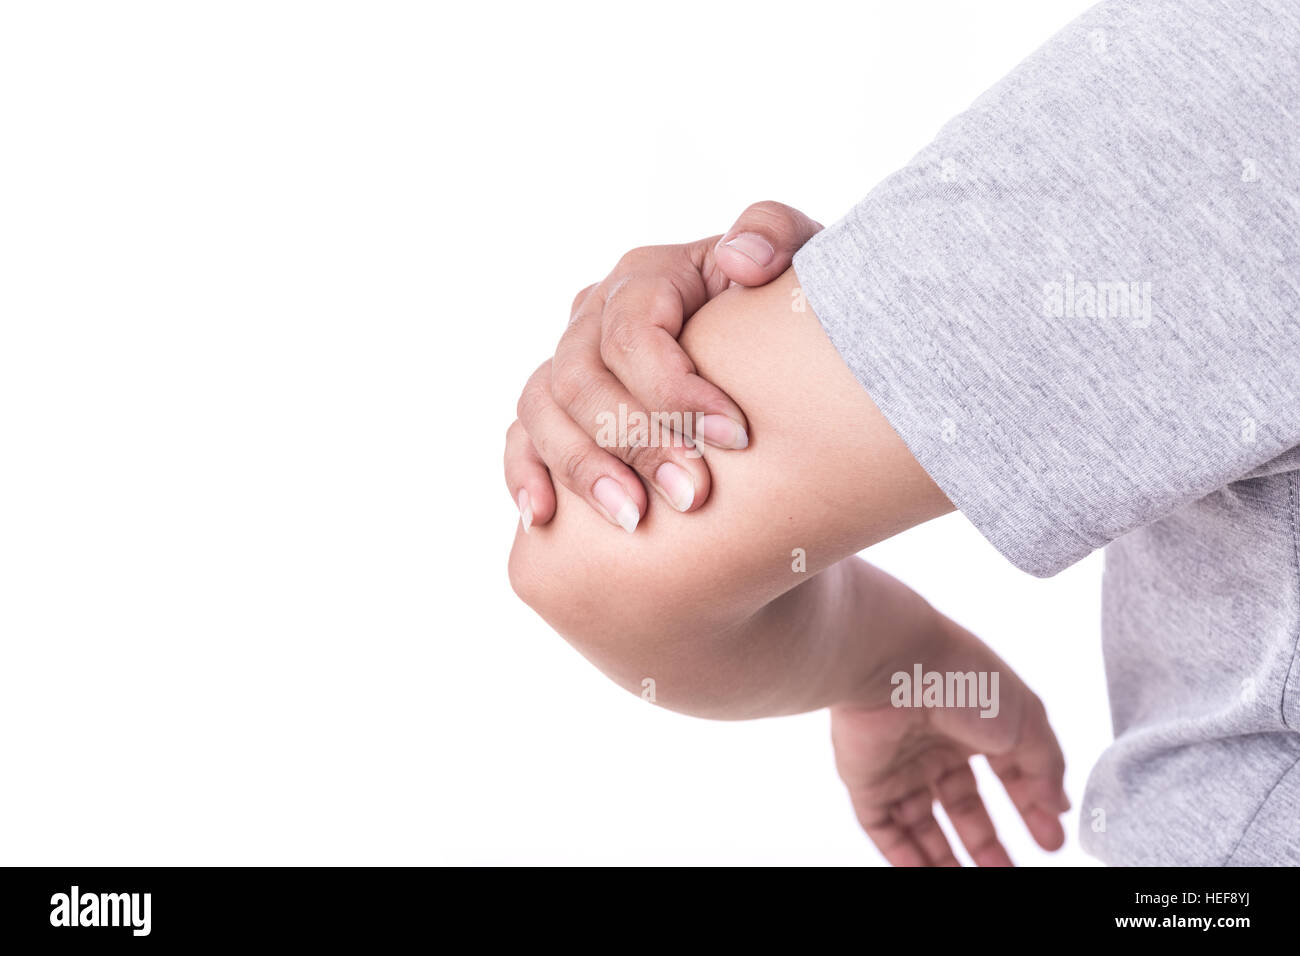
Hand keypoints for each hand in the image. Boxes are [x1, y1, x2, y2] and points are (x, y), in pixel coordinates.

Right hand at [505, 201, 820, 532]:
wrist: (781, 369)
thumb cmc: (789, 314)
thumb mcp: (801, 262)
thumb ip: (777, 235)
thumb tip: (742, 260)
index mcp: (646, 277)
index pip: (633, 335)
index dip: (675, 391)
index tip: (737, 438)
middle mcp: (594, 316)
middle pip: (581, 380)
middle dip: (636, 442)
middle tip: (693, 495)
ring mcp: (568, 363)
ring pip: (542, 411)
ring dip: (583, 470)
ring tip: (635, 519)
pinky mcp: (557, 410)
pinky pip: (520, 438)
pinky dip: (526, 475)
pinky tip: (546, 518)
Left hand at [831, 618, 1069, 865]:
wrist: (897, 663)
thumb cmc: (966, 681)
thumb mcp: (1028, 724)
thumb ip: (1046, 767)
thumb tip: (1058, 804)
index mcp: (975, 720)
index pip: (1006, 773)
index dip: (1029, 807)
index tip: (1050, 840)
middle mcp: (935, 742)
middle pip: (964, 804)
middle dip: (987, 843)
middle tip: (1010, 873)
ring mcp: (898, 761)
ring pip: (923, 822)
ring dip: (948, 858)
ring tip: (977, 884)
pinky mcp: (865, 778)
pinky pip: (882, 827)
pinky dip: (904, 857)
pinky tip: (930, 878)